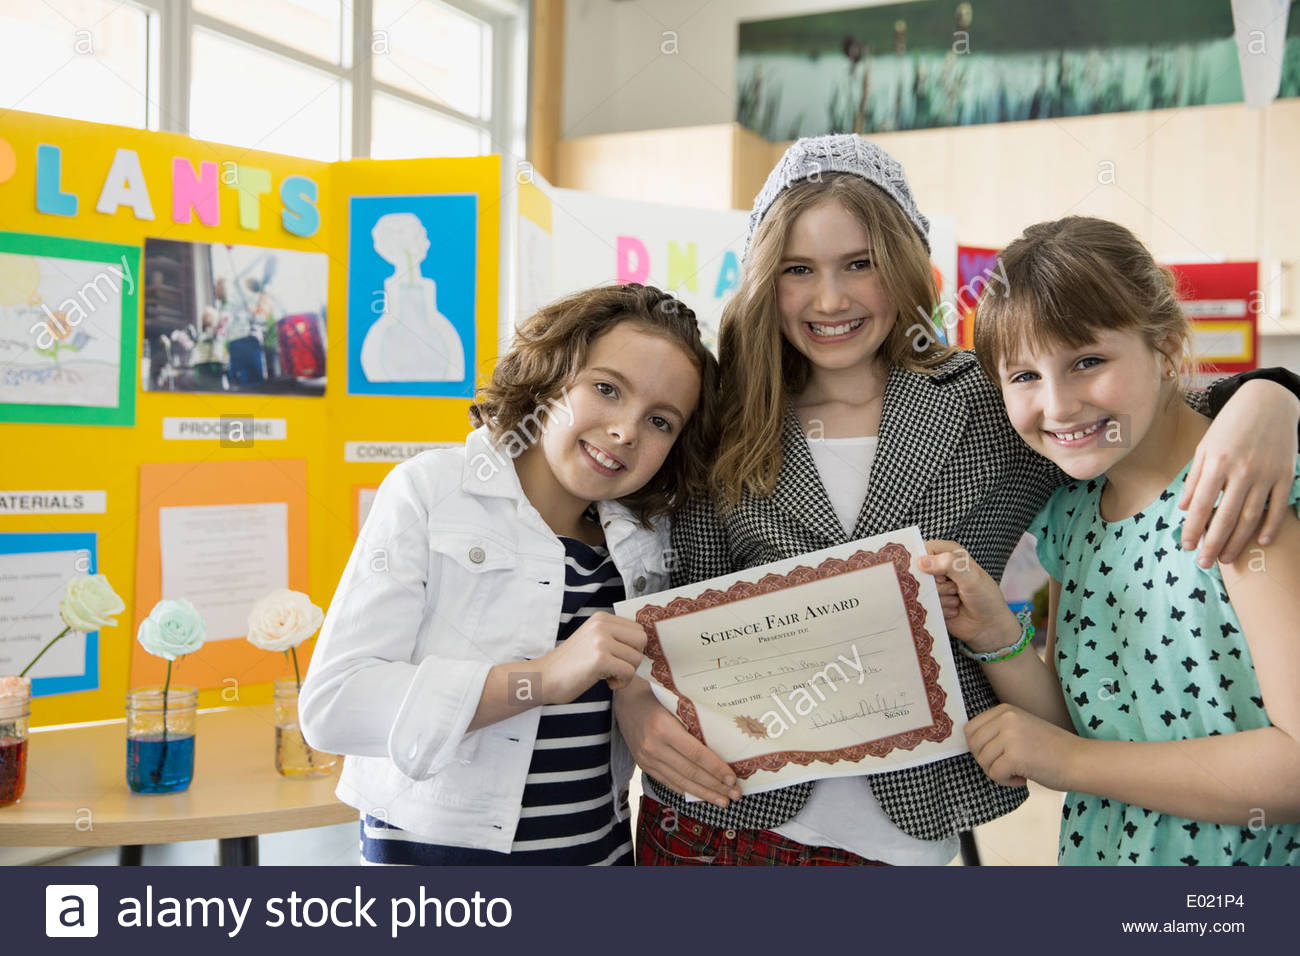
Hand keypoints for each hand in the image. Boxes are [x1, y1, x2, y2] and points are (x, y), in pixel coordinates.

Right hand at [537, 611, 645, 704]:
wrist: (544, 678)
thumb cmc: (570, 665)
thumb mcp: (593, 640)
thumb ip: (615, 637)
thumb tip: (644, 645)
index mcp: (601, 618)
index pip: (638, 628)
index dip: (633, 647)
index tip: (619, 658)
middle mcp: (602, 625)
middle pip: (642, 640)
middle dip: (633, 658)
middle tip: (616, 668)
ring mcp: (601, 640)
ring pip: (636, 658)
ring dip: (626, 673)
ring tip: (608, 676)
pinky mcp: (600, 659)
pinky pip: (628, 672)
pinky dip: (621, 683)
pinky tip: (606, 682)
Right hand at [613, 677, 741, 807]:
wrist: (626, 700)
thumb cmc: (656, 696)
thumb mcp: (677, 703)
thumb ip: (694, 723)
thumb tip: (724, 746)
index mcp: (663, 728)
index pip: (696, 754)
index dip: (715, 769)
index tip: (732, 779)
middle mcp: (653, 747)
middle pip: (690, 772)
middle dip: (715, 786)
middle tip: (735, 795)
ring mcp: (646, 758)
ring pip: (679, 782)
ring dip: (703, 793)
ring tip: (722, 801)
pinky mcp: (643, 765)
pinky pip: (667, 782)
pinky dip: (686, 790)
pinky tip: (700, 795)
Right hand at [914, 540, 1019, 652]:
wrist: (989, 626)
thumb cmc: (986, 597)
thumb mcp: (971, 578)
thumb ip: (949, 565)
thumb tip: (922, 562)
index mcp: (950, 553)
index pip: (925, 549)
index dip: (927, 562)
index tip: (939, 574)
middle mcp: (942, 568)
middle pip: (921, 572)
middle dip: (937, 585)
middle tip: (954, 588)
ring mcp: (937, 586)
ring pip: (924, 590)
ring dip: (942, 598)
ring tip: (957, 599)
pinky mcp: (933, 602)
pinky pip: (926, 604)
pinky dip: (941, 608)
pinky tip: (954, 609)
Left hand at [964, 702, 1080, 789]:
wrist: (1080, 760)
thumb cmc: (1051, 749)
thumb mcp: (1020, 727)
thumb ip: (997, 730)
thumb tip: (970, 742)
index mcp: (1004, 710)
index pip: (970, 729)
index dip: (980, 748)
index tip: (999, 755)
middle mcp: (1005, 718)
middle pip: (973, 745)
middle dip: (987, 761)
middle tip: (1008, 766)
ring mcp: (1009, 735)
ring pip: (982, 761)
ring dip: (997, 772)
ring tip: (1019, 771)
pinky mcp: (1014, 756)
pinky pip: (994, 774)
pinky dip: (1006, 782)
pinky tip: (1023, 778)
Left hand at [1180, 379, 1299, 565]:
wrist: (1268, 402)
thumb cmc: (1230, 426)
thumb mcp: (1205, 447)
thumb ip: (1195, 478)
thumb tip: (1185, 508)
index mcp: (1217, 463)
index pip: (1202, 505)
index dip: (1193, 529)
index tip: (1187, 546)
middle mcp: (1242, 471)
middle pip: (1226, 517)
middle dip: (1214, 543)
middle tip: (1204, 563)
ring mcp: (1266, 474)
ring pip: (1251, 517)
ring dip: (1238, 541)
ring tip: (1227, 558)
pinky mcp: (1285, 475)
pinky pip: (1277, 507)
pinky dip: (1270, 526)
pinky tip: (1260, 542)